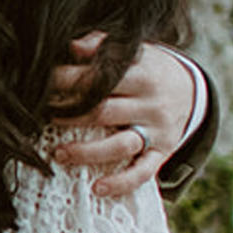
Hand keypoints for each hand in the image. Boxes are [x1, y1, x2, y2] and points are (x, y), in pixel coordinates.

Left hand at [47, 38, 205, 201]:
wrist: (192, 89)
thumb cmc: (148, 68)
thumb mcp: (134, 51)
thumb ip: (103, 45)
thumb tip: (72, 46)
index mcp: (142, 74)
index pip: (99, 78)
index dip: (68, 81)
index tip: (41, 84)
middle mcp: (150, 103)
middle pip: (103, 112)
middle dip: (68, 115)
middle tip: (41, 117)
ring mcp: (157, 131)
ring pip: (119, 145)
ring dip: (86, 152)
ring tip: (58, 153)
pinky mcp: (162, 153)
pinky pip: (142, 173)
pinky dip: (120, 183)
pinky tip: (97, 188)